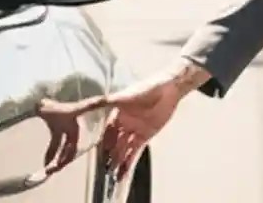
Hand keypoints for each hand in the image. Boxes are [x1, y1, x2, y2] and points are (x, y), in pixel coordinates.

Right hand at [36, 59, 210, 180]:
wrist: (169, 90)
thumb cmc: (148, 88)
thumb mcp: (126, 95)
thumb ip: (109, 101)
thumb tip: (92, 102)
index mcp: (116, 111)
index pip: (105, 129)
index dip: (100, 141)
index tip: (93, 152)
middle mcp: (124, 122)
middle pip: (114, 141)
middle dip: (108, 154)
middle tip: (101, 168)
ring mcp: (135, 130)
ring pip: (123, 149)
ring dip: (118, 161)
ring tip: (111, 175)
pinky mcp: (145, 135)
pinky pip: (135, 151)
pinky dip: (130, 162)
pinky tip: (124, 172)